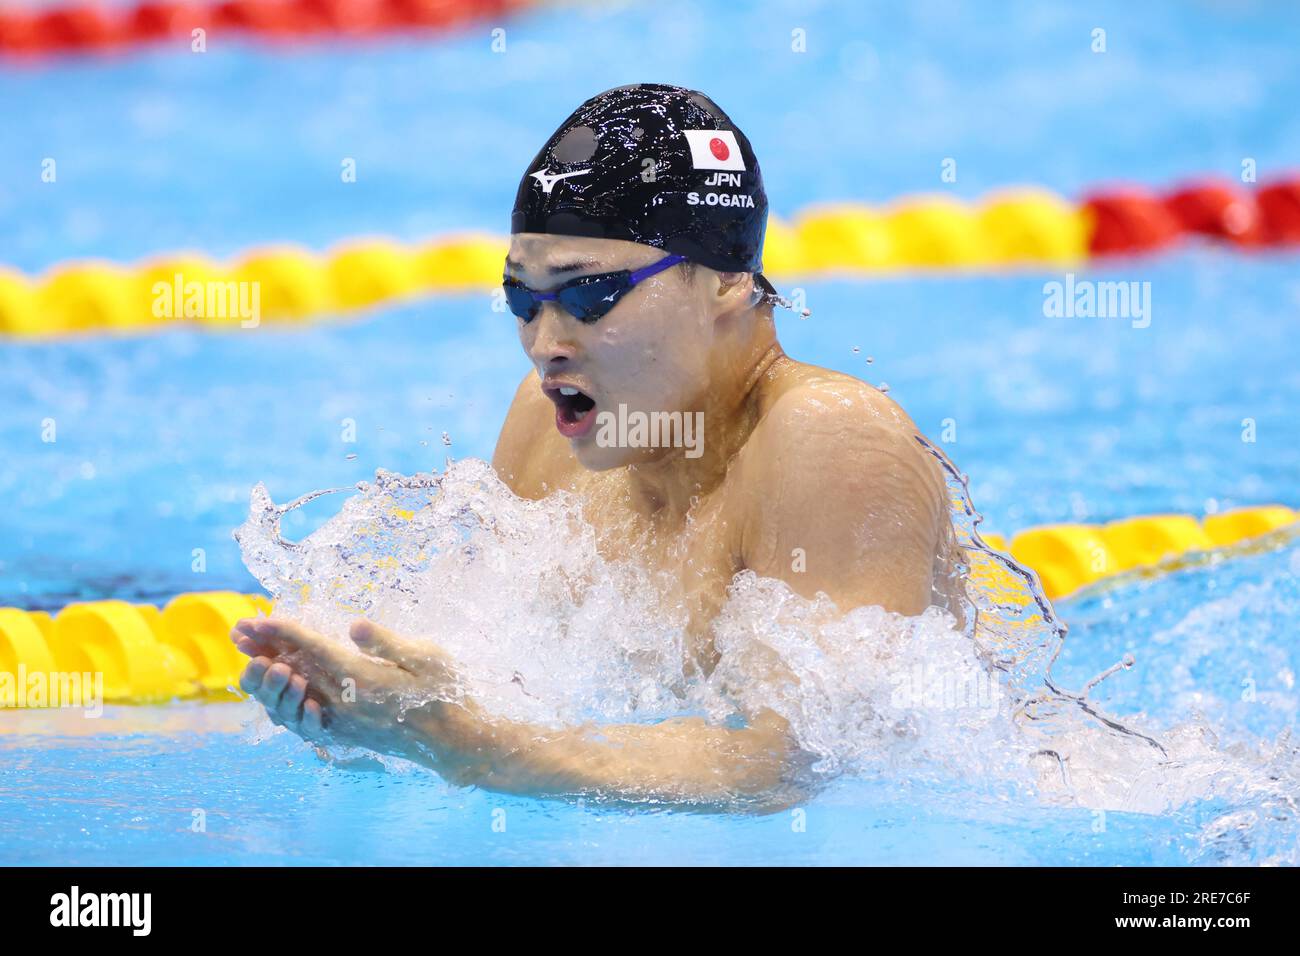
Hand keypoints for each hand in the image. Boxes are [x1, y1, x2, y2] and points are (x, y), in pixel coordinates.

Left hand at [231, 617, 472, 761]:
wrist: (455, 742)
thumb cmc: (446, 692)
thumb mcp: (427, 658)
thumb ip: (387, 643)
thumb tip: (353, 626)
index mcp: (364, 680)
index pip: (314, 651)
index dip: (284, 632)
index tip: (259, 618)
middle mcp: (346, 704)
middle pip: (294, 672)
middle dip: (264, 648)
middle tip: (237, 630)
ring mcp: (343, 721)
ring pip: (293, 696)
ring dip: (268, 673)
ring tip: (250, 655)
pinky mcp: (346, 732)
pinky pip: (304, 716)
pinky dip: (285, 698)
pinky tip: (279, 686)